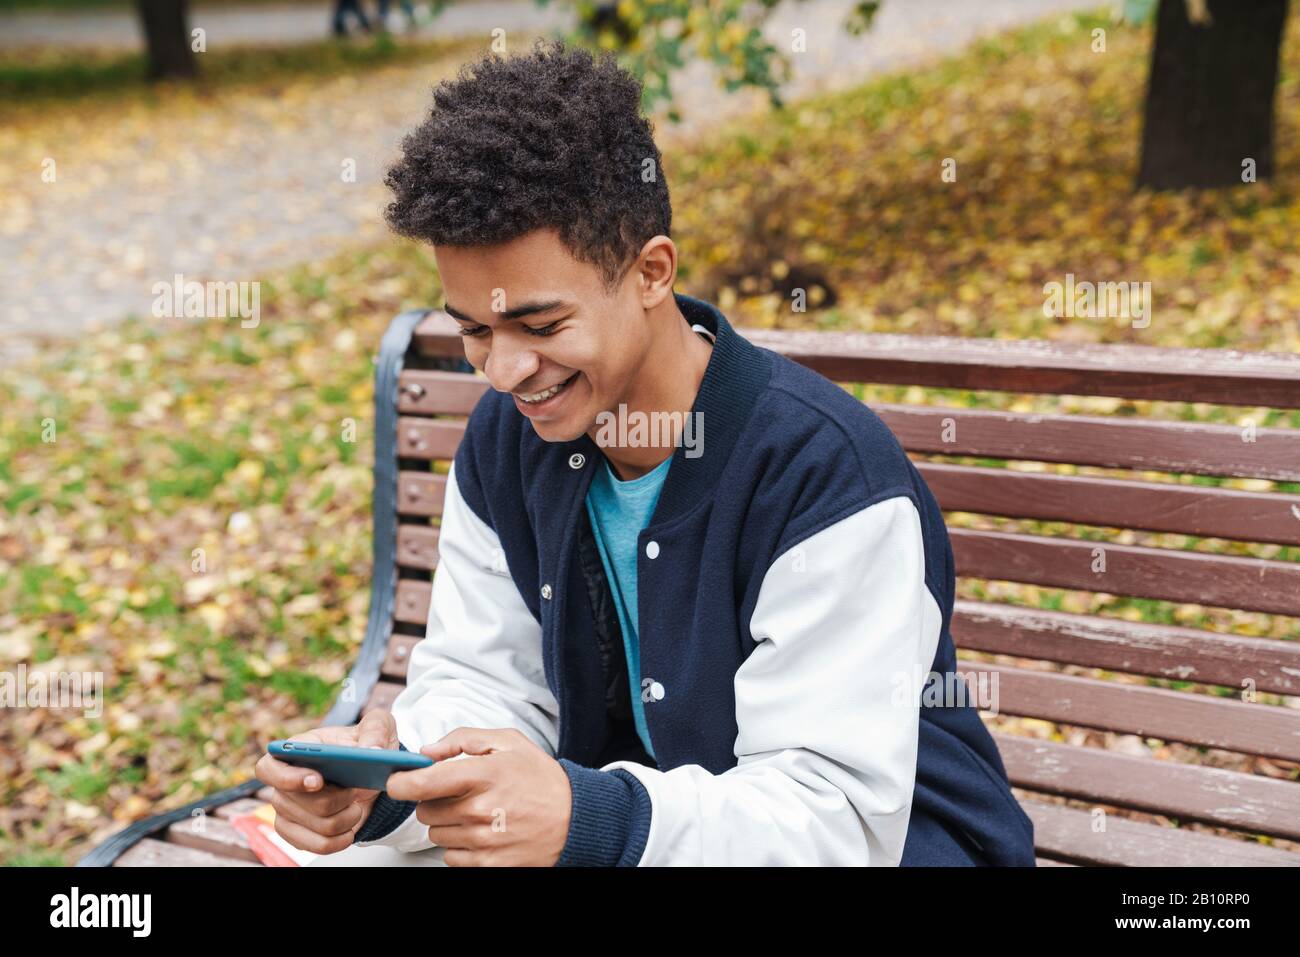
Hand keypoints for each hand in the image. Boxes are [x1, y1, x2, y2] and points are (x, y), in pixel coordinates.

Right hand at [254, 708, 398, 854]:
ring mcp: (287, 810)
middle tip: (355, 790)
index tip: (318, 781)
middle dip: (337, 800)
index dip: (287, 778)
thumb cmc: (364, 744)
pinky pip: (317, 846)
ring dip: (345, 819)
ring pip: (315, 826)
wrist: (370, 774)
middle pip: (299, 803)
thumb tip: (371, 751)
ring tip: (356, 806)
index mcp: (294, 751)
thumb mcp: (377, 726)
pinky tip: (351, 828)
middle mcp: (284, 783)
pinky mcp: (298, 833)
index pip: (268, 767)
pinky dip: (340, 840)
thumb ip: (375, 730)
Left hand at [386, 728, 571, 865]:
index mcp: (482, 775)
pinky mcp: (487, 864)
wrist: (574, 818)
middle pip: (424, 811)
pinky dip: (460, 846)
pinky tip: (482, 832)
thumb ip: (463, 739)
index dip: (401, 783)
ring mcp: (483, 841)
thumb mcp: (508, 741)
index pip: (422, 784)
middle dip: (434, 801)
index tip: (397, 781)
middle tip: (459, 793)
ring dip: (448, 823)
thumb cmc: (540, 778)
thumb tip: (427, 751)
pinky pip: (450, 857)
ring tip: (477, 812)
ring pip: (436, 834)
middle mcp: (479, 810)